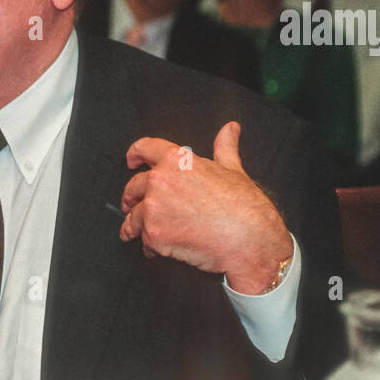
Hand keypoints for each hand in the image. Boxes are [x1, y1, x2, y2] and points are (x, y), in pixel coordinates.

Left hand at [119, 121, 291, 293]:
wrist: (248, 240)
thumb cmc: (244, 206)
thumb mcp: (233, 169)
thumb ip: (224, 147)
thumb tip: (230, 129)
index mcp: (177, 161)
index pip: (145, 148)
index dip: (135, 154)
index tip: (131, 161)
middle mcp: (160, 181)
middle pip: (133, 186)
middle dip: (130, 197)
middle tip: (131, 205)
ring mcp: (154, 208)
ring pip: (134, 217)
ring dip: (135, 225)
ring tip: (137, 233)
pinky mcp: (154, 234)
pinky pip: (144, 241)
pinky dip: (151, 246)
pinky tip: (161, 249)